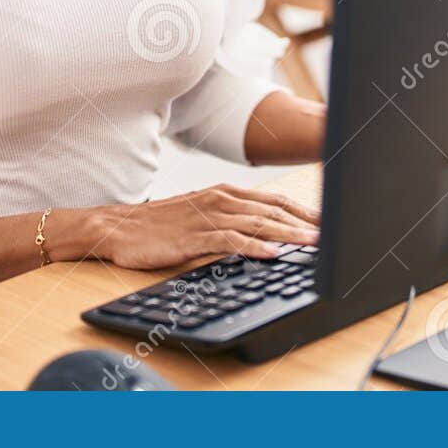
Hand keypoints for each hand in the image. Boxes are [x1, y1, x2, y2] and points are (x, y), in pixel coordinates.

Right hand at [95, 183, 319, 268]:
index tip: (325, 225)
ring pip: (256, 224)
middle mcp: (220, 199)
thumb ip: (231, 220)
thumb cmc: (159, 224)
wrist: (118, 227)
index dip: (302, 212)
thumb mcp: (200, 216)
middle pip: (271, 211)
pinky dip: (253, 247)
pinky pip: (229, 240)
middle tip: (329, 237)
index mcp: (224, 193)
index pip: (273, 200)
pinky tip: (271, 255)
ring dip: (287, 235)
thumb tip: (265, 235)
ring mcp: (207, 216)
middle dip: (303, 224)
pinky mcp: (193, 236)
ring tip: (311, 245)